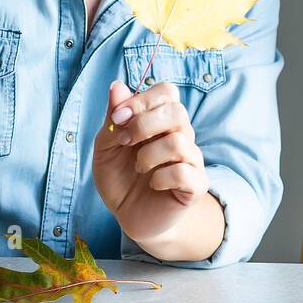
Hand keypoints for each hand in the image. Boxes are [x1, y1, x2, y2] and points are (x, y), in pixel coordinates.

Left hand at [92, 79, 209, 247]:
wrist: (129, 216)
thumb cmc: (120, 178)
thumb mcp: (106, 146)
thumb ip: (113, 117)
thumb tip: (117, 85)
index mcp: (161, 121)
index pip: (167, 91)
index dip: (142, 100)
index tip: (118, 118)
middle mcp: (181, 135)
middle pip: (177, 111)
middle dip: (144, 124)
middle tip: (125, 142)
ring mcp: (191, 160)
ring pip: (178, 142)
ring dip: (148, 155)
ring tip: (138, 167)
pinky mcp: (195, 185)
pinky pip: (183, 172)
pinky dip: (161, 178)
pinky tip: (154, 185)